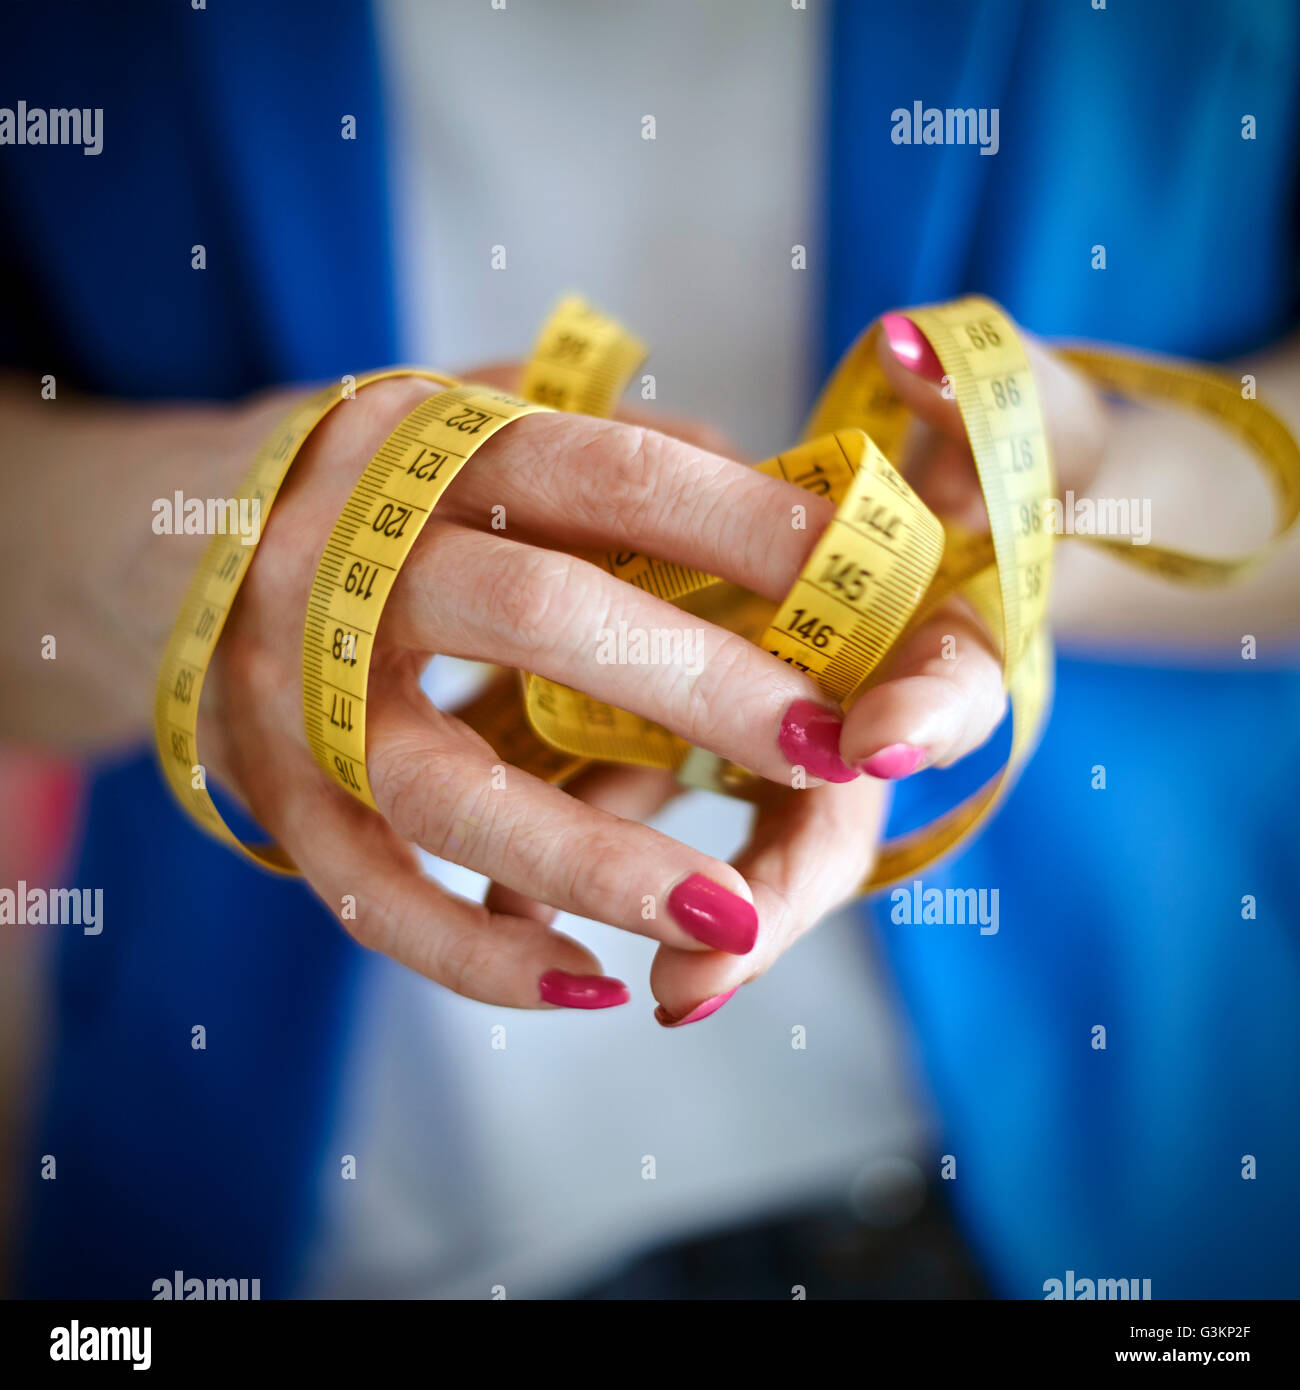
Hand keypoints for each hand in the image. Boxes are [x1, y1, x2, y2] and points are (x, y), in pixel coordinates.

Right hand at [203, 370, 901, 1014]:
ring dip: (596, 860)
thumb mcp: (470, 425)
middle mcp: (348, 560)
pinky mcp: (270, 800)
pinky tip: (592, 983)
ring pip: (446, 790)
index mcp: (425, 447)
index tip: (863, 583)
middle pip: (534, 616)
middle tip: (829, 749)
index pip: (609, 473)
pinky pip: (371, 897)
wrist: (161, 542)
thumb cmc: (368, 490)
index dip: (743, 526)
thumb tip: (773, 494)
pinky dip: (477, 956)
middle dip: (695, 686)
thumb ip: (608, 448)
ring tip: (731, 918)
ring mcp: (297, 692)